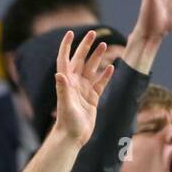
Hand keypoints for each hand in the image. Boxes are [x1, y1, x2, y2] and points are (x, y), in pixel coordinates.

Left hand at [52, 30, 116, 145]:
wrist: (73, 138)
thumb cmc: (67, 123)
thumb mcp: (65, 105)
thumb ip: (63, 89)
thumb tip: (59, 74)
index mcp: (66, 83)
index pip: (64, 60)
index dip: (66, 46)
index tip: (70, 33)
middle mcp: (75, 84)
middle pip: (80, 61)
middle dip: (85, 47)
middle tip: (92, 33)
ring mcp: (84, 91)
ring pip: (92, 69)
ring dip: (97, 57)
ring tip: (104, 45)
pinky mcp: (93, 98)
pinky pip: (101, 83)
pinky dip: (106, 75)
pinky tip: (112, 66)